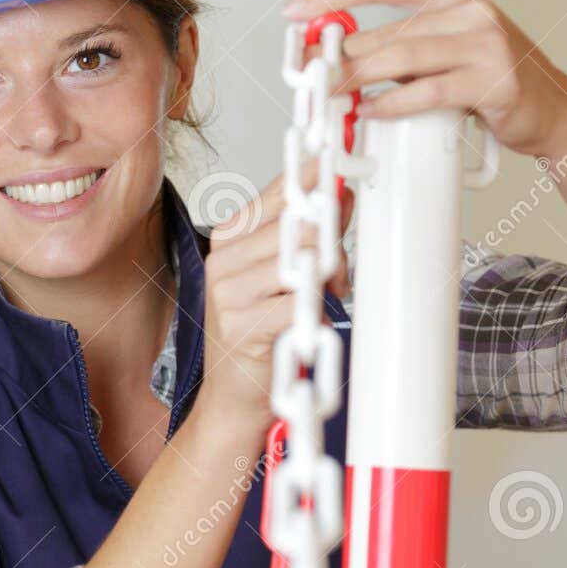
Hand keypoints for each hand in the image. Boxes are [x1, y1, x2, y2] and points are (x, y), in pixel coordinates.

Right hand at [194, 159, 354, 434]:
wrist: (232, 399)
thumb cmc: (258, 337)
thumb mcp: (279, 276)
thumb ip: (304, 235)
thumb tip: (339, 195)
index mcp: (229, 238)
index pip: (281, 193)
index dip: (318, 180)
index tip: (343, 168)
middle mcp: (223, 259)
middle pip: (298, 224)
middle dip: (332, 243)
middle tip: (338, 273)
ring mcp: (228, 292)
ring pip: (301, 259)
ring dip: (329, 280)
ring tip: (326, 298)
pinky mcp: (241, 325)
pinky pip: (299, 302)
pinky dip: (315, 313)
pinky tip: (307, 324)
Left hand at [283, 0, 566, 158]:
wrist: (551, 108)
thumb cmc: (490, 78)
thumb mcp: (444, 48)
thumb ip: (400, 45)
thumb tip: (338, 56)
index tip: (296, 11)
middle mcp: (469, 9)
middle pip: (386, 30)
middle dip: (339, 55)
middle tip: (307, 75)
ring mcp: (484, 42)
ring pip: (403, 58)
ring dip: (358, 79)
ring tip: (329, 94)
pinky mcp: (494, 80)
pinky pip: (430, 90)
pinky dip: (395, 103)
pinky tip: (372, 110)